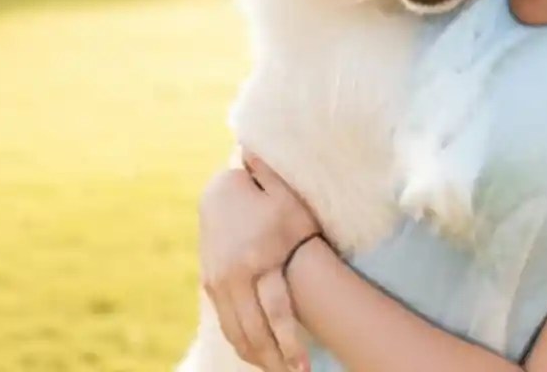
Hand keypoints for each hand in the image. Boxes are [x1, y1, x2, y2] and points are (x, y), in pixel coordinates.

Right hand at [198, 152, 318, 370]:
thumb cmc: (270, 198)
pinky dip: (242, 344)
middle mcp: (236, 274)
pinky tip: (259, 357)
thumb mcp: (291, 205)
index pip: (276, 311)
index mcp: (261, 257)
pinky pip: (226, 323)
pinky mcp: (210, 283)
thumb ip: (314, 234)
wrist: (221, 191)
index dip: (290, 343)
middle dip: (276, 359)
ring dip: (258, 357)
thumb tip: (335, 239)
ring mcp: (220, 281)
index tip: (304, 367)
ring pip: (237, 332)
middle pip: (256, 330)